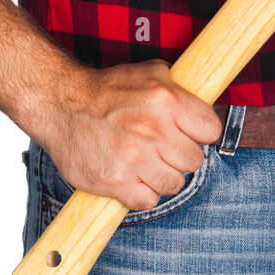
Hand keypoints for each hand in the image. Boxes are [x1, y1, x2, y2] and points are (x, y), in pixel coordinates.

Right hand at [44, 59, 223, 211]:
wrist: (63, 104)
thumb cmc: (108, 89)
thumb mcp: (151, 73)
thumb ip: (180, 89)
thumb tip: (203, 106)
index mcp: (167, 100)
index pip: (211, 129)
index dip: (202, 132)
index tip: (191, 133)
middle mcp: (154, 130)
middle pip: (194, 161)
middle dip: (181, 155)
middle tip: (164, 147)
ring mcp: (134, 159)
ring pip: (174, 184)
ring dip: (163, 176)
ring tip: (147, 162)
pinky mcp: (115, 181)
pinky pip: (148, 201)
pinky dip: (142, 192)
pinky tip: (132, 176)